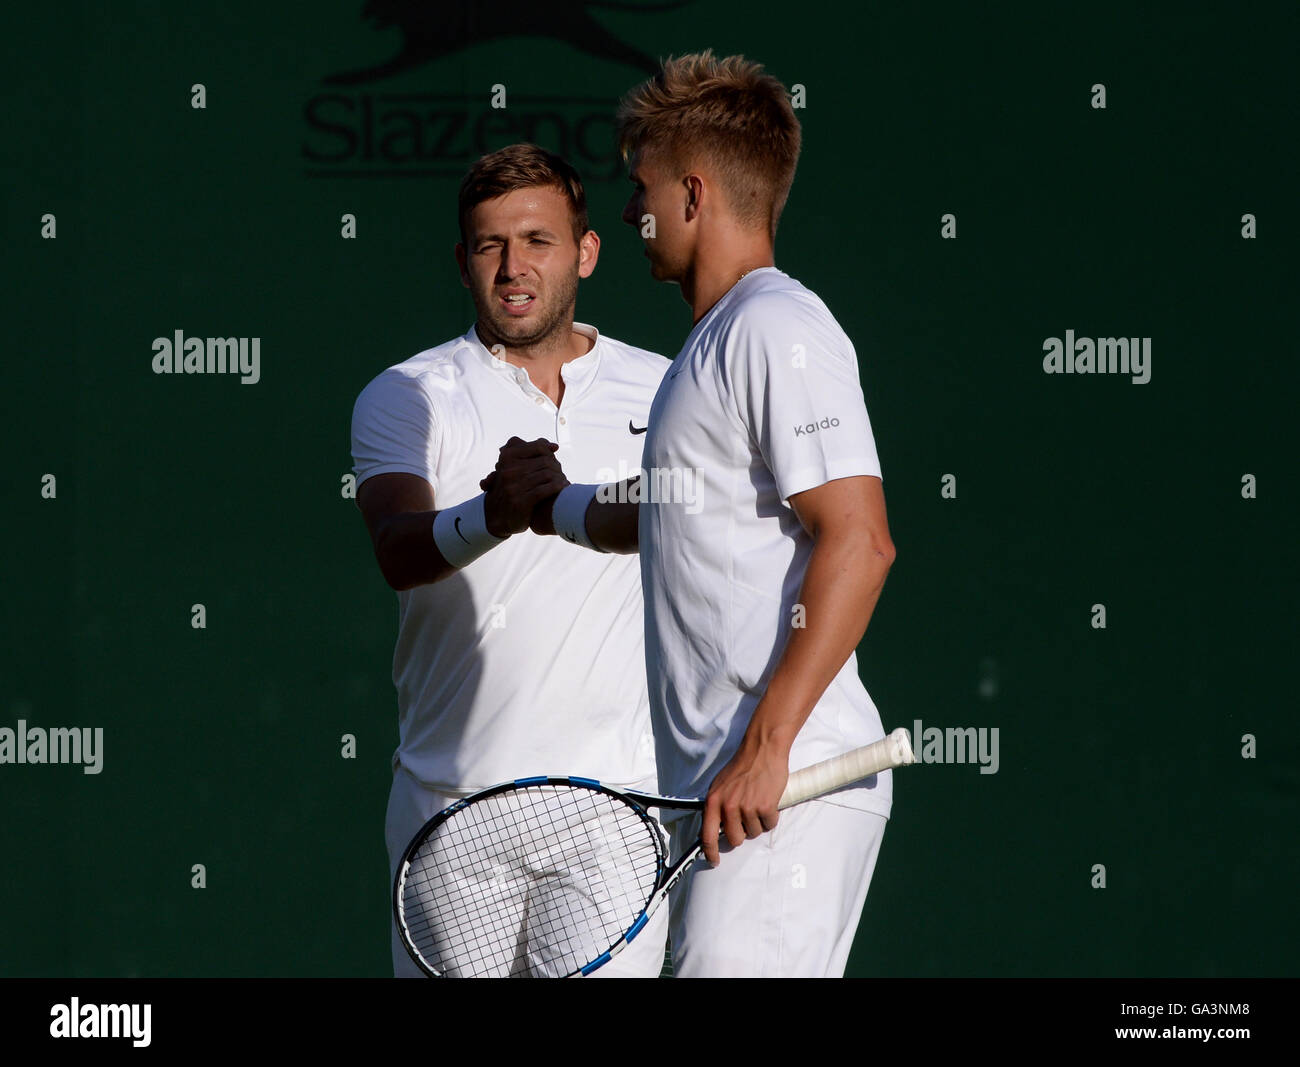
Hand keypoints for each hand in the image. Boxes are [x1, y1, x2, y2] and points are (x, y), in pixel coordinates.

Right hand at [478, 437, 568, 537]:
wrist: (496, 516)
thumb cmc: (511, 487)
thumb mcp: (514, 466)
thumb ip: (531, 452)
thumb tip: (555, 446)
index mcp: (507, 457)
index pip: (538, 446)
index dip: (549, 452)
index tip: (554, 458)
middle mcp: (508, 470)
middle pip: (545, 461)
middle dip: (556, 466)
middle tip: (561, 472)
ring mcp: (513, 487)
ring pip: (547, 475)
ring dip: (559, 478)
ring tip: (564, 481)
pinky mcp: (520, 502)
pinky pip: (544, 490)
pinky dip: (556, 488)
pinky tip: (562, 488)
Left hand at [699, 740, 789, 865]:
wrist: (762, 749)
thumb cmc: (742, 766)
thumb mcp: (720, 784)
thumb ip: (717, 805)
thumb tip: (715, 827)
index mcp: (713, 801)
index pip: (707, 835)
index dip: (710, 852)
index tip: (713, 861)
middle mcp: (728, 806)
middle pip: (735, 839)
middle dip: (742, 832)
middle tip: (747, 816)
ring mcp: (746, 808)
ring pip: (754, 833)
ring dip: (758, 822)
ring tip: (758, 802)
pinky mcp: (765, 807)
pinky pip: (769, 824)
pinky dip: (771, 816)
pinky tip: (769, 800)